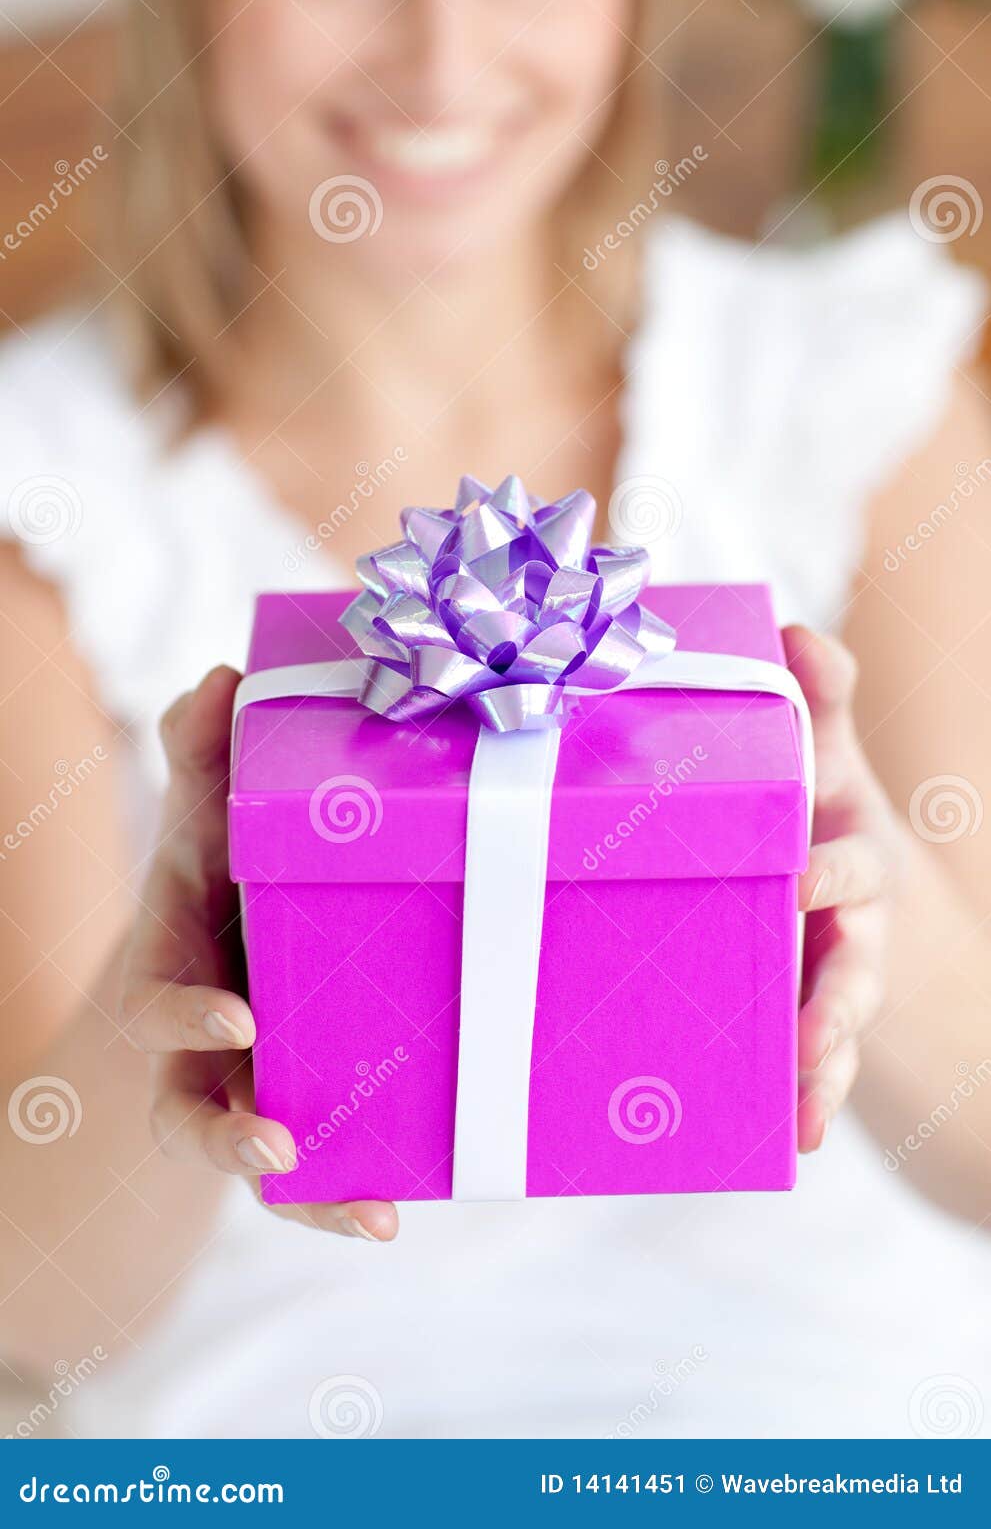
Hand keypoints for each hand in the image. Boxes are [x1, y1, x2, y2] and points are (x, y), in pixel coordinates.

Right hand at [117, 666, 398, 1241]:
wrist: (229, 951)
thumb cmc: (224, 874)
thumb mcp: (210, 817)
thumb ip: (205, 750)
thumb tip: (220, 678)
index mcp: (179, 957)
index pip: (157, 996)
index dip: (185, 1013)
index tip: (235, 1017)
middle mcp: (203, 1035)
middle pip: (190, 1106)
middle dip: (225, 1127)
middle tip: (274, 1138)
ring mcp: (246, 1082)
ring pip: (248, 1149)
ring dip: (297, 1188)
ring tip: (362, 1213)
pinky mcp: (297, 1111)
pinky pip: (313, 1177)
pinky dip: (340, 1201)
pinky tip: (391, 1214)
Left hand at [784, 627, 896, 1153]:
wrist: (845, 879)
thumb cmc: (817, 805)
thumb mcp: (825, 755)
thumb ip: (817, 700)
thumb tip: (794, 631)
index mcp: (849, 853)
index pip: (848, 863)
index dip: (827, 871)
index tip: (800, 878)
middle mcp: (854, 924)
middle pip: (853, 966)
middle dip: (833, 999)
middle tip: (806, 1032)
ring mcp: (836, 977)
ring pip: (838, 1026)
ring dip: (821, 1065)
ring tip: (800, 1104)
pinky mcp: (813, 1020)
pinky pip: (819, 1068)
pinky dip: (812, 1101)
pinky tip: (794, 1139)